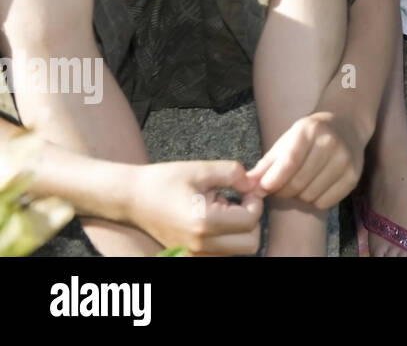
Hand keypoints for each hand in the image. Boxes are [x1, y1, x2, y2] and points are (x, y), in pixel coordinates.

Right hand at [128, 160, 262, 255]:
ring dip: (239, 231)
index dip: (255, 201)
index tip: (245, 189)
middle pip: (250, 243)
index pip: (251, 221)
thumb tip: (255, 184)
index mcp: (204, 223)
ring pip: (238, 251)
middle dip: (251, 220)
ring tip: (222, 209)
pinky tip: (214, 220)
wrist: (131, 199)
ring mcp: (194, 255)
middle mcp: (200, 245)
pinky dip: (227, 238)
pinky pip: (222, 253)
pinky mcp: (190, 256)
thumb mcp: (202, 169)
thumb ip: (234, 174)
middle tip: (238, 200)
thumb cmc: (164, 181)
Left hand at [246, 111, 364, 208]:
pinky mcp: (353, 177)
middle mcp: (331, 144)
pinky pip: (325, 202)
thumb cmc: (310, 135)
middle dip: (282, 191)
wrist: (346, 126)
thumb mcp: (287, 141)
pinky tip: (315, 187)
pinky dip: (315, 200)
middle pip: (298, 183)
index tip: (265, 187)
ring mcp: (345, 161)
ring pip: (310, 196)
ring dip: (299, 196)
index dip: (274, 180)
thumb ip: (266, 164)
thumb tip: (247, 186)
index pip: (290, 162)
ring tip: (300, 185)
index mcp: (310, 131)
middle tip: (280, 187)